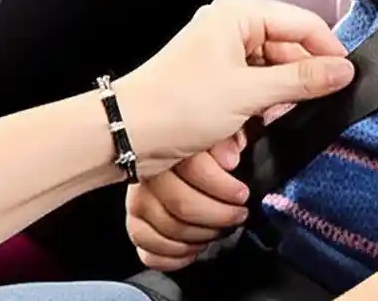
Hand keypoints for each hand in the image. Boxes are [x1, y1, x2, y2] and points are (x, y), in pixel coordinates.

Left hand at [115, 0, 353, 178]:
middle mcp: (232, 26)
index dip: (328, 51)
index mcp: (239, 14)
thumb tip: (343, 70)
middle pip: (290, 47)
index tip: (347, 79)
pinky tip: (256, 125)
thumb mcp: (248, 93)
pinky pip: (257, 85)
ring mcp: (224, 52)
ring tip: (271, 119)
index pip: (303, 23)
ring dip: (279, 98)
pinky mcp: (218, 78)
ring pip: (275, 70)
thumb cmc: (176, 104)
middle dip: (301, 79)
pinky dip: (261, 106)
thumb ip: (302, 81)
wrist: (129, 132)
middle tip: (313, 106)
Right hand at [124, 136, 249, 270]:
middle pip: (181, 203)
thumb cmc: (208, 135)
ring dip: (199, 236)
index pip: (194, 167)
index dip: (222, 185)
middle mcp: (149, 171)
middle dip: (218, 215)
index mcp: (172, 141)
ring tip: (219, 231)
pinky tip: (192, 250)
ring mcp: (138, 198)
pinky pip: (145, 245)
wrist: (178, 143)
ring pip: (164, 227)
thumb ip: (232, 133)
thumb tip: (232, 155)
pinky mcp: (135, 219)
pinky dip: (170, 255)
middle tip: (238, 215)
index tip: (242, 193)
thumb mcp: (226, 122)